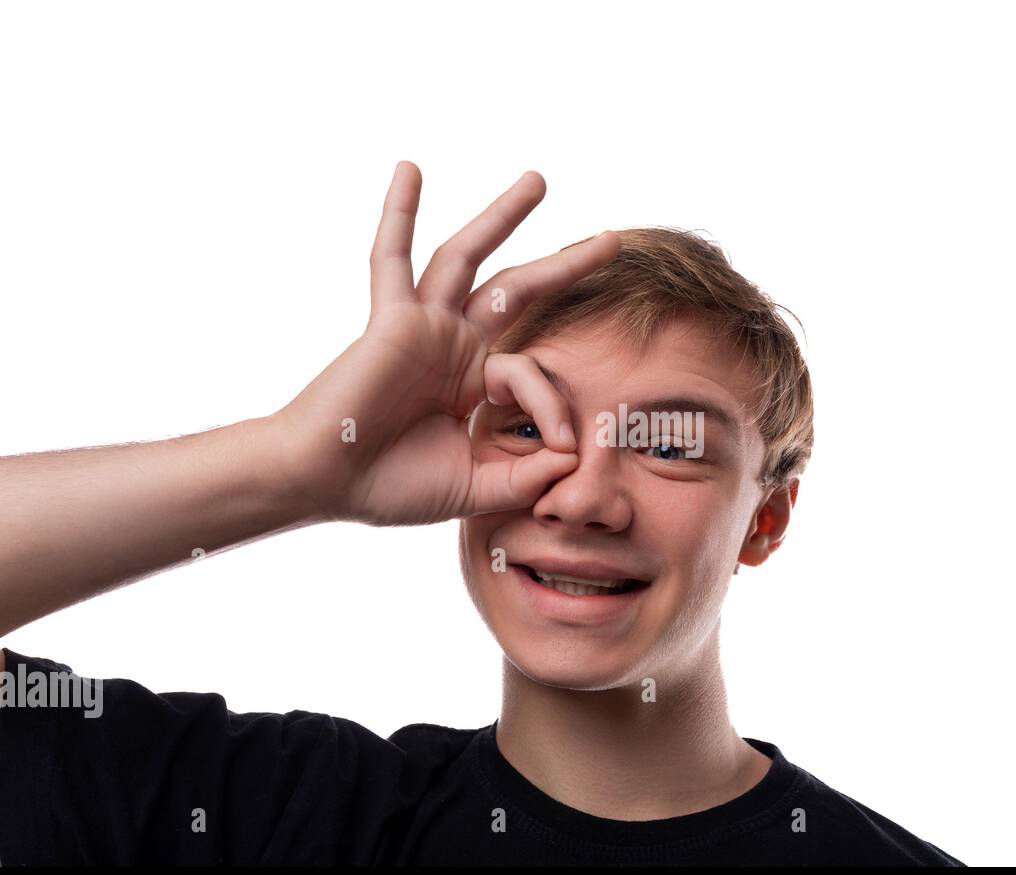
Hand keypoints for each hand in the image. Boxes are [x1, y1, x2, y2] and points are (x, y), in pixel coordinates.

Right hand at [266, 162, 619, 524]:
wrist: (327, 484)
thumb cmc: (390, 487)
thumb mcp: (476, 487)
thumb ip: (524, 477)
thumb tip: (574, 458)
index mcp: (473, 383)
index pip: (532, 375)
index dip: (554, 407)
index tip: (563, 447)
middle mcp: (454, 347)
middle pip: (519, 290)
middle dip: (566, 264)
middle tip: (612, 240)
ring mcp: (425, 327)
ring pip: (469, 257)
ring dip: (502, 215)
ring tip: (539, 180)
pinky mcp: (393, 320)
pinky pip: (391, 258)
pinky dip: (399, 213)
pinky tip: (410, 169)